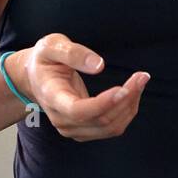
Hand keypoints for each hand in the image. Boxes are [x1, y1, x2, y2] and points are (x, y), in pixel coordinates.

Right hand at [8, 34, 148, 140]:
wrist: (35, 79)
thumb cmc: (45, 59)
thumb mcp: (52, 46)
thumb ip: (73, 53)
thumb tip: (99, 66)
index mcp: (52, 96)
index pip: (78, 111)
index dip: (103, 103)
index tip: (124, 88)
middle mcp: (62, 119)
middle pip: (101, 120)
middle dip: (126, 98)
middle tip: (142, 75)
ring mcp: (73, 129)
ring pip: (110, 127)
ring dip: (130, 106)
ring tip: (139, 81)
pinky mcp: (84, 131)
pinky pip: (112, 128)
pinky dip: (127, 111)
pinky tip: (132, 93)